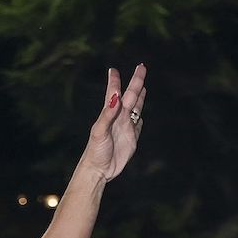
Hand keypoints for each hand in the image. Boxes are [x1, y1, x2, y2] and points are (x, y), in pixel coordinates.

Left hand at [79, 64, 146, 183]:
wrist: (98, 171)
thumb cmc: (95, 151)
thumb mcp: (99, 131)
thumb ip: (107, 114)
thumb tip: (116, 96)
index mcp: (110, 114)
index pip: (113, 93)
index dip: (114, 81)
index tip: (113, 69)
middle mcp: (119, 118)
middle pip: (131, 96)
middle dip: (136, 82)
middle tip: (142, 67)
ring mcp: (125, 128)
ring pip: (135, 108)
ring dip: (140, 97)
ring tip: (142, 86)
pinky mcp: (131, 140)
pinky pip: (137, 126)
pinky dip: (140, 120)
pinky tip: (140, 116)